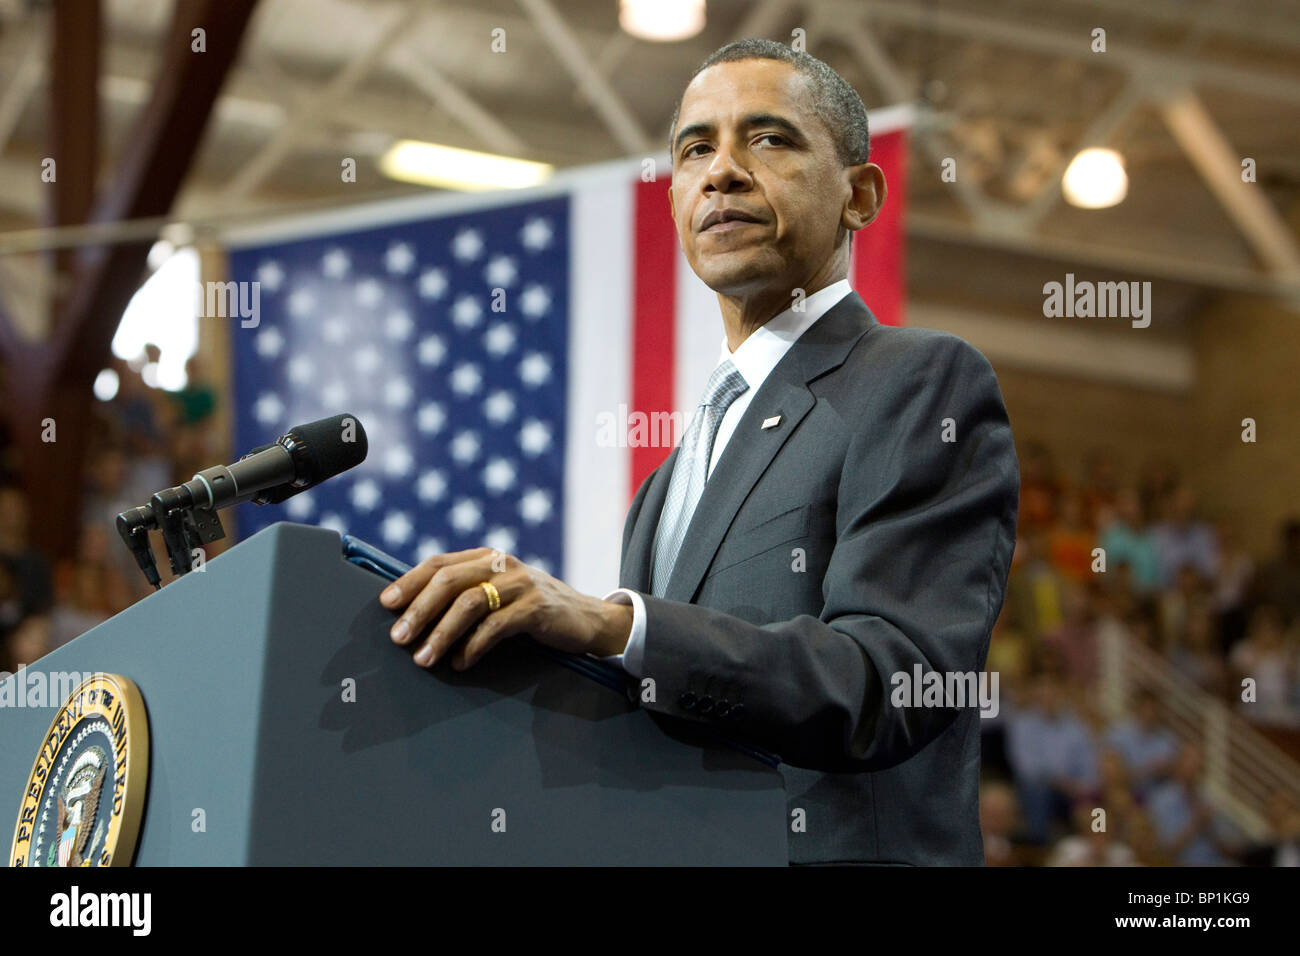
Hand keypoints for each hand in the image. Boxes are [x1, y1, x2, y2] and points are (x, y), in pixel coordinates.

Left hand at [379, 547, 632, 669]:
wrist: (588, 620)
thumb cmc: (534, 611)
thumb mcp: (499, 595)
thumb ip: (467, 595)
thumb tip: (414, 616)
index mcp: (487, 557)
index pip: (439, 564)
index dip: (410, 582)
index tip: (385, 605)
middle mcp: (502, 564)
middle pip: (449, 581)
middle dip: (418, 610)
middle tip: (398, 638)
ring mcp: (521, 583)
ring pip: (469, 603)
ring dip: (441, 633)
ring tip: (424, 658)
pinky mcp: (537, 607)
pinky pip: (496, 626)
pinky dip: (473, 646)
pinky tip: (461, 662)